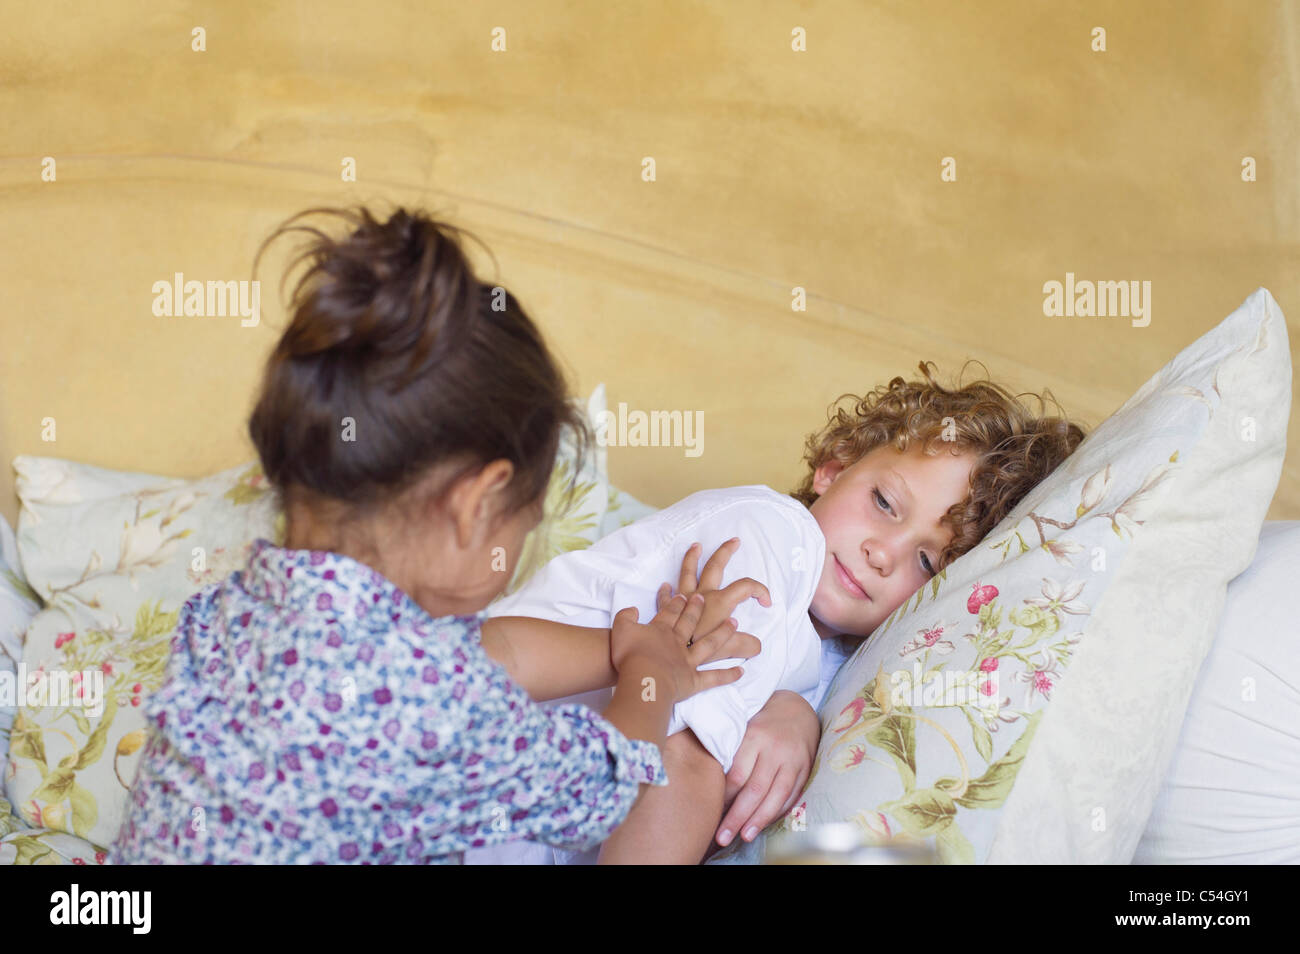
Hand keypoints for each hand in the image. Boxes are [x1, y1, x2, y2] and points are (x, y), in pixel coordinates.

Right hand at [610, 594, 757, 704]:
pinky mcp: (694, 681)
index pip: (671, 612)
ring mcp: (688, 661)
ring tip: (734, 623)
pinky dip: (728, 675)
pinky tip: (741, 671)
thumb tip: (632, 610)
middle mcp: (679, 642)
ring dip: (723, 634)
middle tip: (704, 599)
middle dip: (698, 609)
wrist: (644, 679)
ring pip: (710, 644)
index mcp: (661, 630)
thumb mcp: (621, 630)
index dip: (677, 603)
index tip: (684, 595)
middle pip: (691, 622)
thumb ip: (625, 617)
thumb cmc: (630, 655)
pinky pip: (714, 678)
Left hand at [654, 538, 771, 639]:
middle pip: (715, 566)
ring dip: (692, 558)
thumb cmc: (700, 649)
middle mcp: (701, 595)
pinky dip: (666, 591)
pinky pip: (666, 596)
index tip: (766, 603)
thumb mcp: (728, 648)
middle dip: (726, 551)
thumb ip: (744, 645)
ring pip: (688, 572)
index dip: (760, 590)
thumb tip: (757, 646)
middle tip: (734, 540)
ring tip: (696, 546)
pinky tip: (665, 586)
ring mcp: (683, 599)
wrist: (671, 655)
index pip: (745, 587)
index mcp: (719, 602)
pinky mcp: (668, 610)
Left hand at [713, 690, 819, 847]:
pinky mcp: (806, 770)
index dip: (724, 797)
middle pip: (755, 790)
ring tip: (744, 836)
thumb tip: (709, 783)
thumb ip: (729, 750)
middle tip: (722, 837)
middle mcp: (775, 749)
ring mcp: (793, 761)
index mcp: (755, 736)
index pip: (737, 774)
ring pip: (776, 796)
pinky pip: (792, 797)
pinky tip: (763, 824)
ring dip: (759, 820)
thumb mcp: (742, 726)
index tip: (712, 812)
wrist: (796, 709)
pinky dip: (777, 812)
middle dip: (737, 817)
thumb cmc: (761, 721)